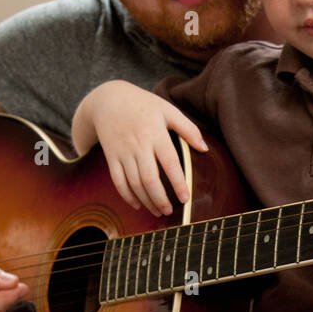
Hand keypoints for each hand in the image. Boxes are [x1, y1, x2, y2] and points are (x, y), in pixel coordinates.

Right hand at [71, 81, 207, 216]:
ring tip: (158, 211)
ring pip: (134, 183)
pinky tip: (138, 205)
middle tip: (170, 211)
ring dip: (146, 201)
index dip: (178, 182)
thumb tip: (204, 148)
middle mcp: (138, 145)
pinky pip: (118, 181)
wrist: (108, 99)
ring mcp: (123, 152)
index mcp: (155, 133)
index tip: (185, 198)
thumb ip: (188, 129)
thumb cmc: (143, 105)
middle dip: (160, 199)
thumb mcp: (167, 110)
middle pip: (149, 178)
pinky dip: (128, 196)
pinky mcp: (111, 157)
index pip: (169, 162)